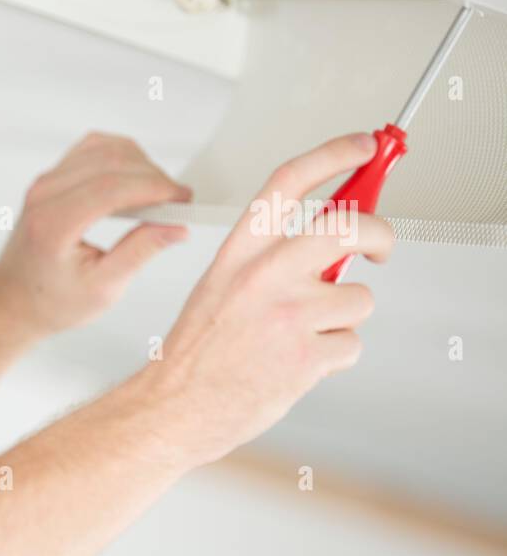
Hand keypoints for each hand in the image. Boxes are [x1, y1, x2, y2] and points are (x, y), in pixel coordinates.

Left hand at [0, 131, 192, 336]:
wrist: (15, 299)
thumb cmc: (53, 300)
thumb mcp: (102, 288)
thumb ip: (140, 252)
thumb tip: (178, 227)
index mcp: (53, 225)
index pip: (111, 188)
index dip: (155, 187)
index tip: (183, 198)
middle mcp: (44, 196)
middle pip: (110, 161)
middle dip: (153, 176)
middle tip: (178, 201)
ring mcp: (45, 182)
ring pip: (103, 148)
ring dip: (139, 164)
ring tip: (158, 195)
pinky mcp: (51, 177)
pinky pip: (91, 149)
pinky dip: (121, 157)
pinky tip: (135, 181)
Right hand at [132, 132, 394, 466]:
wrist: (174, 409)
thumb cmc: (197, 354)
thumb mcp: (219, 287)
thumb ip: (268, 261)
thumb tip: (331, 244)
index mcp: (238, 252)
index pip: (290, 181)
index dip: (335, 154)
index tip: (364, 147)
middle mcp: (264, 275)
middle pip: (350, 226)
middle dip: (381, 235)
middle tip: (381, 250)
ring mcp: (288, 314)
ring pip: (359, 298)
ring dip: (342, 319)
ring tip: (303, 337)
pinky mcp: (307, 356)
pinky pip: (351, 345)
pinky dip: (333, 358)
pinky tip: (298, 365)